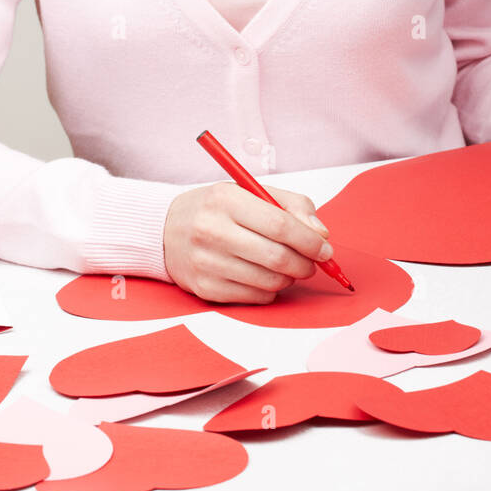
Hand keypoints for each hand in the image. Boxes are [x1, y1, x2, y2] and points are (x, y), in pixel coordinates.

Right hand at [162, 181, 332, 302]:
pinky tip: (265, 276)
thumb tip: (320, 233)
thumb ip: (290, 205)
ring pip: (268, 281)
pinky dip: (270, 291)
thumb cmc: (215, 210)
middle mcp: (212, 231)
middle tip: (312, 263)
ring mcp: (206, 262)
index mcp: (226, 199)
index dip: (309, 240)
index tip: (324, 248)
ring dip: (289, 278)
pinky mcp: (204, 288)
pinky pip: (254, 297)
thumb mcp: (248, 192)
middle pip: (277, 256)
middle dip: (305, 264)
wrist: (165, 230)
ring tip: (288, 267)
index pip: (280, 224)